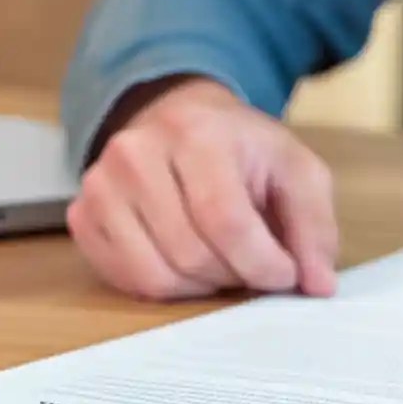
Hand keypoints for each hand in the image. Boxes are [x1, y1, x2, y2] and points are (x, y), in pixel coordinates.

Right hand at [67, 76, 338, 300]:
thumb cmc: (244, 148)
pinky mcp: (83, 215)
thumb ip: (315, 225)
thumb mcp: (296, 170)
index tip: (287, 274)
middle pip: (191, 254)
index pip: (226, 221)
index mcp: (197, 134)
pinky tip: (190, 261)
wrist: (183, 117)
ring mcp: (100, 185)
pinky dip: (168, 286)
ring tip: (225, 260)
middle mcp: (137, 154)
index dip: (262, 263)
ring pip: (155, 275)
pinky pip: (126, 280)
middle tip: (256, 263)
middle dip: (236, 274)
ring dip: (202, 285)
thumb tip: (319, 284)